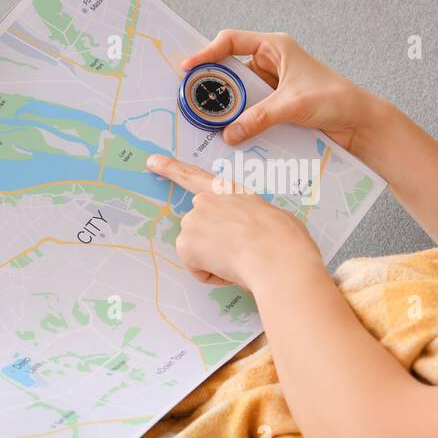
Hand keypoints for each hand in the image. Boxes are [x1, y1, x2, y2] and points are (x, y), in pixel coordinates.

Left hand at [145, 153, 323, 290]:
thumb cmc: (285, 239)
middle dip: (213, 244)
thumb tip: (254, 234)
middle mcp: (205, 201)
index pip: (194, 176)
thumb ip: (250, 218)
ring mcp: (193, 221)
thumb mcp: (271, 216)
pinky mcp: (185, 244)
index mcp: (229, 190)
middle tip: (241, 252)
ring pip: (198, 251)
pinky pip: (197, 268)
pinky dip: (212, 275)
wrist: (278, 258)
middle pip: (199, 228)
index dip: (171, 168)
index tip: (152, 162)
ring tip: (242, 260)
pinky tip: (231, 269)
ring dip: (216, 261)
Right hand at [180, 29, 376, 150]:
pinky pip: (251, 111)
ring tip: (209, 122)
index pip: (232, 41)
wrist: (360, 123)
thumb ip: (258, 117)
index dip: (207, 52)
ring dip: (228, 108)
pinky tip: (232, 134)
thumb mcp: (292, 106)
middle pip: (232, 70)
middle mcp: (272, 62)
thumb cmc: (335, 99)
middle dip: (214, 86)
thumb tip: (228, 134)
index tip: (189, 68)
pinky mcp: (277, 105)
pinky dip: (242, 121)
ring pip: (240, 94)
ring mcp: (273, 85)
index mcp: (275, 47)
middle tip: (193, 102)